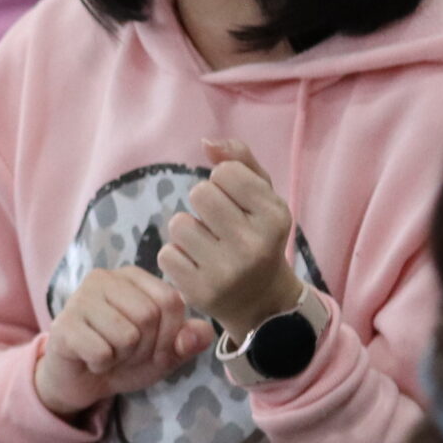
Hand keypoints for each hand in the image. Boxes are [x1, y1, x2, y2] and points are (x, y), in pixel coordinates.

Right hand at [34, 266, 213, 419]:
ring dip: (122, 357)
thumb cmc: (124, 358)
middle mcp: (103, 279)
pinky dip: (101, 364)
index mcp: (132, 277)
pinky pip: (101, 351)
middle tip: (126, 352)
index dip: (170, 334)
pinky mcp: (63, 325)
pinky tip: (90, 359)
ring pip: (126, 335)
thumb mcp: (165, 352)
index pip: (170, 300)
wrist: (81, 380)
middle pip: (148, 316)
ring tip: (109, 353)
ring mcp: (79, 299)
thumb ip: (188, 340)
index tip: (153, 347)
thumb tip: (202, 333)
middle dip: (145, 347)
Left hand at [159, 139, 304, 338]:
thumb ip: (241, 161)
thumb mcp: (263, 197)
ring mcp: (227, 271)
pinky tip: (198, 265)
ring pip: (178, 224)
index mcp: (275, 216)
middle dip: (203, 204)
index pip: (225, 172)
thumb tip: (208, 143)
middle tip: (218, 224)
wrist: (262, 300)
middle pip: (200, 193)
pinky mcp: (200, 291)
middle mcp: (254, 244)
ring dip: (187, 231)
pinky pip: (166, 254)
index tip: (235, 202)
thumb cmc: (258, 235)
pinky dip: (177, 256)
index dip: (222, 182)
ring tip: (208, 246)